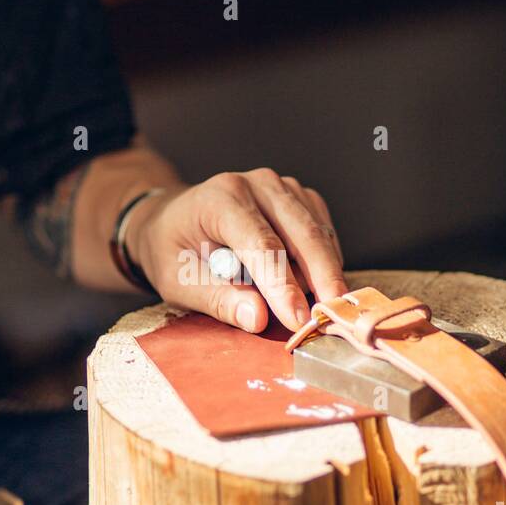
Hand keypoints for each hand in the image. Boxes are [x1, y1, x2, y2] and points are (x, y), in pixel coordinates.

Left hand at [127, 169, 346, 331]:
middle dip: (321, 279)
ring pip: (317, 233)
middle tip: (331, 317)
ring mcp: (282, 187)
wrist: (174, 218)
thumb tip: (257, 319)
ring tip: (321, 308)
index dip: (282, 285)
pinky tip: (313, 285)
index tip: (299, 320)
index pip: (261, 245)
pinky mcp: (299, 197)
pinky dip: (324, 261)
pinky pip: (323, 232)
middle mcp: (256, 184)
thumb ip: (217, 299)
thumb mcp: (178, 281)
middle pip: (302, 234)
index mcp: (220, 199)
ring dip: (325, 273)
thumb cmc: (174, 250)